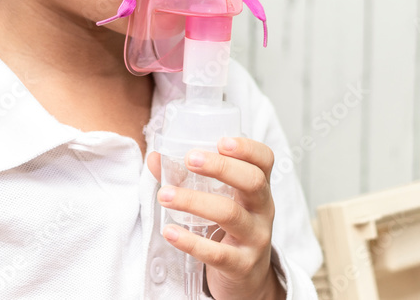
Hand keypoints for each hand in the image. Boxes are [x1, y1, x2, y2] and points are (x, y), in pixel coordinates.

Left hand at [147, 136, 285, 299]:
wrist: (249, 279)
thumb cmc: (230, 231)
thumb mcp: (220, 201)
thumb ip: (189, 178)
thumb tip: (155, 158)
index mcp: (258, 189)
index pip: (264, 161)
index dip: (247, 148)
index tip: (221, 141)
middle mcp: (263, 210)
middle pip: (253, 181)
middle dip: (221, 167)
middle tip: (191, 160)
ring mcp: (255, 238)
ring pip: (230, 214)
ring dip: (194, 201)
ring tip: (165, 195)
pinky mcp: (242, 265)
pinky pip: (217, 253)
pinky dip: (190, 242)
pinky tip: (170, 232)